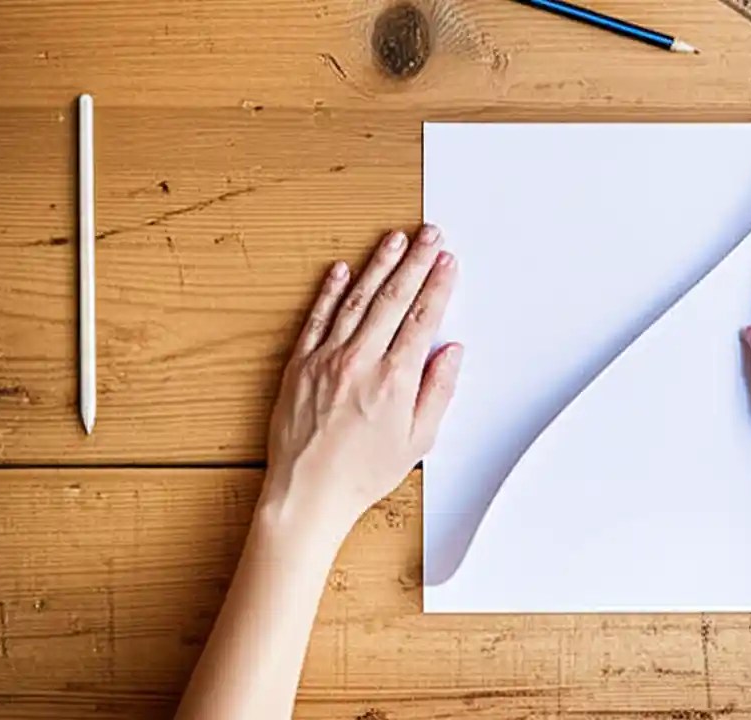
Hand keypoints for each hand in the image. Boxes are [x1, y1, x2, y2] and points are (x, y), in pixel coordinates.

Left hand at [260, 225, 462, 543]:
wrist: (307, 492)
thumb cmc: (362, 473)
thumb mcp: (418, 440)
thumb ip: (437, 391)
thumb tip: (451, 352)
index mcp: (394, 380)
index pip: (422, 318)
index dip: (438, 286)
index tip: (448, 263)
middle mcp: (359, 361)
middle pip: (393, 298)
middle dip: (415, 262)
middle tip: (430, 236)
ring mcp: (326, 359)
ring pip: (357, 300)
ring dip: (378, 265)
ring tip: (394, 240)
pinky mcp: (299, 364)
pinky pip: (317, 318)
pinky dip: (331, 291)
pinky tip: (343, 270)